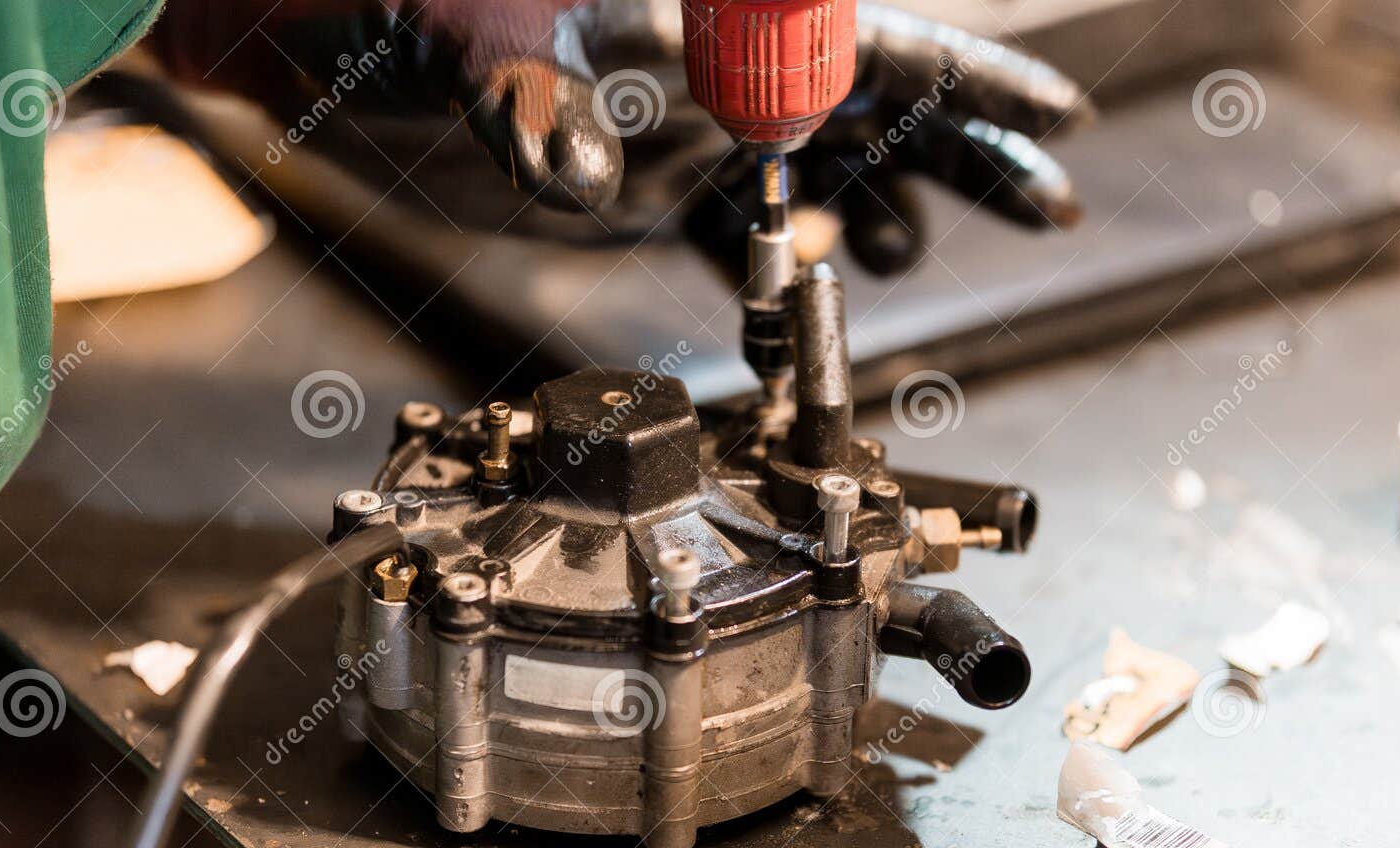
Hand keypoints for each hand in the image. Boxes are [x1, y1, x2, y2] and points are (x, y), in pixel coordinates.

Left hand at [154, 0, 1092, 270]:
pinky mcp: (645, 182)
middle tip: (1054, 206)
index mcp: (708, 23)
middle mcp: (715, 71)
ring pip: (824, 166)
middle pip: (877, 105)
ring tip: (921, 254)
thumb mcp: (468, 43)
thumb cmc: (402, 19)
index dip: (971, 88)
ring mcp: (685, 128)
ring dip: (890, 207)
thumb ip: (530, 94)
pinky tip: (829, 270)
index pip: (869, 48)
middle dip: (968, 155)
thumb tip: (580, 166)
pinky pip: (748, 214)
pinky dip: (792, 246)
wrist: (339, 65)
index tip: (1060, 120)